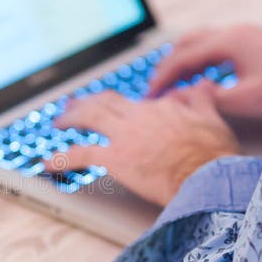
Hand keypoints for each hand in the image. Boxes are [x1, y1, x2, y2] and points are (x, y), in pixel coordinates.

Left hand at [46, 85, 238, 205]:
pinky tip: (47, 162)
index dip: (119, 103)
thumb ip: (200, 100)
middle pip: (104, 102)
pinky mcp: (116, 159)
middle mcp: (138, 116)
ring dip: (70, 118)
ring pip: (89, 118)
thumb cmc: (214, 155)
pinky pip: (81, 154)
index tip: (112, 107)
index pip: (134, 101)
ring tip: (58, 122)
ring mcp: (125, 136)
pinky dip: (61, 157)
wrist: (208, 175)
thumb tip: (199, 86)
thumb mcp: (212, 118)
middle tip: (73, 105)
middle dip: (86, 102)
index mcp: (161, 107)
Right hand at [148, 24, 261, 119]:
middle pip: (186, 44)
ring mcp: (242, 36)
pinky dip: (199, 63)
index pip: (183, 57)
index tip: (149, 94)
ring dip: (182, 63)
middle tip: (155, 88)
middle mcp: (234, 33)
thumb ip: (209, 99)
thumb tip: (179, 99)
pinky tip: (199, 81)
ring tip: (172, 86)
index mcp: (230, 42)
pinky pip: (214, 49)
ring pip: (199, 44)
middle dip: (167, 66)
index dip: (162, 77)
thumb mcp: (247, 100)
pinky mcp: (249, 44)